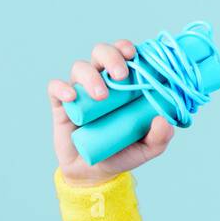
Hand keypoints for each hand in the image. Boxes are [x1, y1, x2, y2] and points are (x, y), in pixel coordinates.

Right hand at [48, 39, 174, 186]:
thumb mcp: (147, 148)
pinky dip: (61, 88)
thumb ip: (160, 137)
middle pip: (101, 52)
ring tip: (101, 96)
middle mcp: (103, 81)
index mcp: (125, 84)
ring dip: (91, 76)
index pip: (125, 54)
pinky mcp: (61, 105)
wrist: (95, 172)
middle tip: (121, 75)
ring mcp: (81, 91)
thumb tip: (164, 121)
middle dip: (111, 56)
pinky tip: (71, 97)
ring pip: (80, 67)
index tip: (134, 53)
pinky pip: (55, 88)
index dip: (127, 48)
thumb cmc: (123, 152)